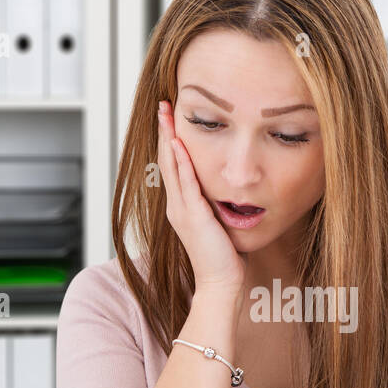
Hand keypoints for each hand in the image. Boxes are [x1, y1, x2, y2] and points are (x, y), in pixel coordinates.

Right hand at [157, 99, 246, 293]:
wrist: (220, 283)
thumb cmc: (224, 258)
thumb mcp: (217, 224)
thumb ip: (215, 206)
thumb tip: (226, 192)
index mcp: (181, 206)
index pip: (172, 166)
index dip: (169, 140)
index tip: (169, 118)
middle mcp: (176, 205)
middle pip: (165, 160)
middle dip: (163, 131)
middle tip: (162, 105)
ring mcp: (182, 210)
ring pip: (171, 166)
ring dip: (168, 137)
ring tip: (165, 114)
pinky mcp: (193, 215)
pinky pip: (185, 182)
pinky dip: (181, 161)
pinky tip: (179, 143)